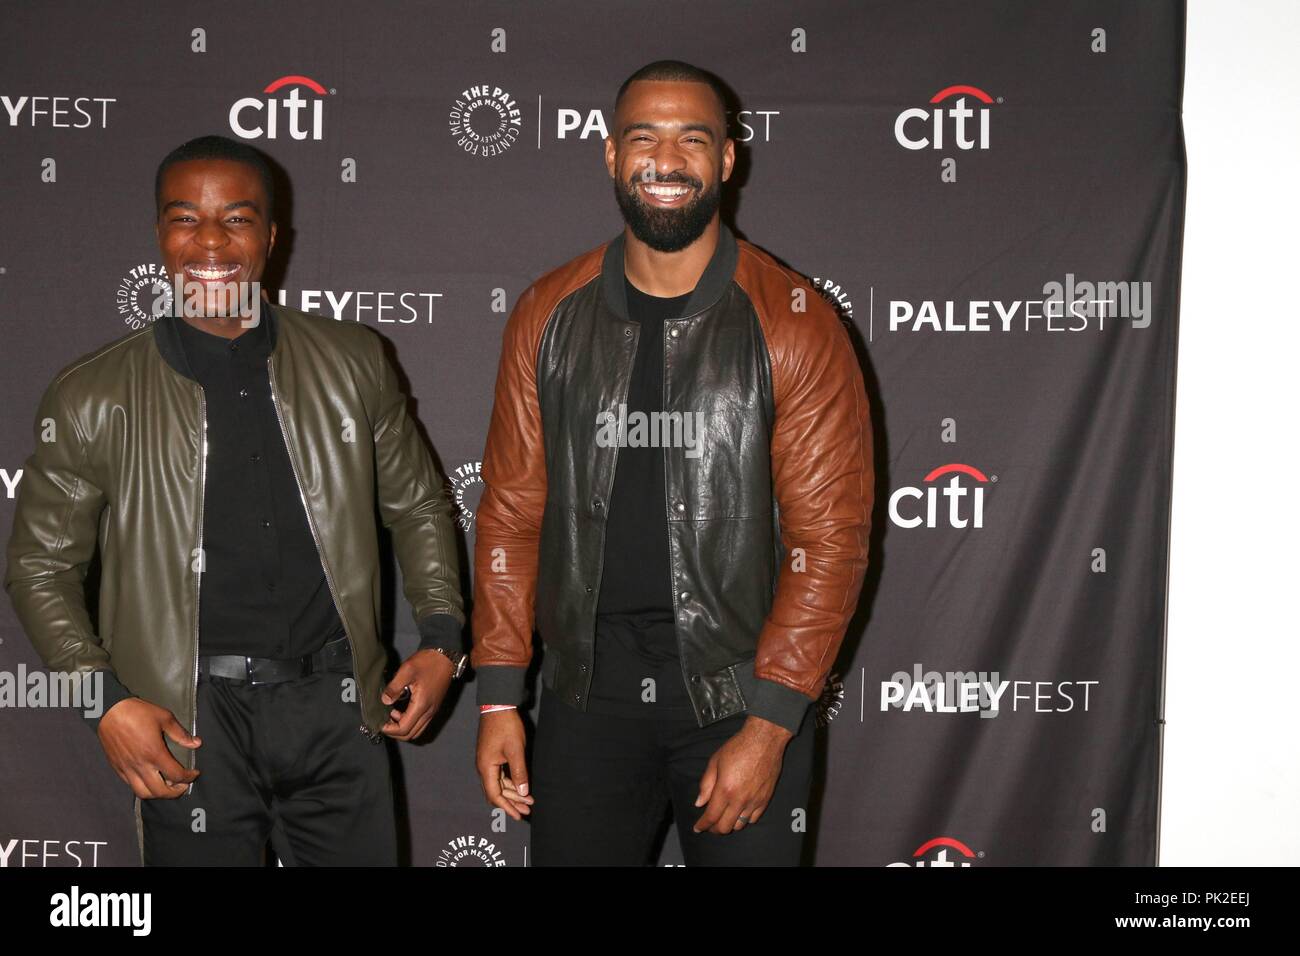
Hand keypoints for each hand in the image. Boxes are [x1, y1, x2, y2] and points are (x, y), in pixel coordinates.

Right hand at [97, 698, 201, 799]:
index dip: (189, 777)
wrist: (110, 711)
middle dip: (175, 792)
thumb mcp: (165, 718)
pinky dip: (143, 787)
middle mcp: (140, 765)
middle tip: (183, 785)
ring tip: (167, 787)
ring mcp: (127, 768)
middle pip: (160, 791)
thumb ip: (181, 734)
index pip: (176, 775)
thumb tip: (196, 743)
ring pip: (143, 793)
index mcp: (154, 753)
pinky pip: (130, 785)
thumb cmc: (136, 712)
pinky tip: (150, 779)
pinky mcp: (117, 768)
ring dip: (158, 794)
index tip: (194, 774)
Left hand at [380, 648, 453, 740]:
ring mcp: (433, 710)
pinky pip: (421, 723)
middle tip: (384, 722)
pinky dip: (410, 723)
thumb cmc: (427, 662)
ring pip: (417, 730)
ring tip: (392, 715)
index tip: (380, 723)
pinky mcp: (434, 707)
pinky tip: (401, 710)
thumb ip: (394, 687)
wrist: (445, 656)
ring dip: (403, 728)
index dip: (390, 730)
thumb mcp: (407, 671)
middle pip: (411, 734)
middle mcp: (429, 712)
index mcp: (421, 705)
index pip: (404, 728)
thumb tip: (385, 701)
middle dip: (395, 732)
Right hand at [476, 708, 532, 819]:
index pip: (494, 795)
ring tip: (528, 800)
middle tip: (527, 810)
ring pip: (499, 784)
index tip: (519, 815)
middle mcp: (484, 767)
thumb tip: (523, 792)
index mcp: (486, 767)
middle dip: (512, 802)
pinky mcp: (491, 755)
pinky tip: (521, 786)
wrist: (497, 706)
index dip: (507, 807)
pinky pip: (500, 775)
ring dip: (513, 793)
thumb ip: (519, 772)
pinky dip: (510, 782)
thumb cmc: (506, 726)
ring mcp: (487, 761)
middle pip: (496, 791)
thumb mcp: (516, 750)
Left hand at [693, 715, 792, 834]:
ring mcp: (754, 801)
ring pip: (739, 825)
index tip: (697, 828)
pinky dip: (744, 820)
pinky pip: (753, 819)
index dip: (702, 825)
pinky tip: (739, 813)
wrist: (764, 740)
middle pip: (725, 827)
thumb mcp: (715, 761)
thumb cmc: (738, 747)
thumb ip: (706, 784)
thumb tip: (700, 802)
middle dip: (714, 829)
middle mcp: (740, 799)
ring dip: (729, 825)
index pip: (711, 817)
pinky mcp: (765, 799)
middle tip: (709, 825)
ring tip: (723, 818)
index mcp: (725, 790)